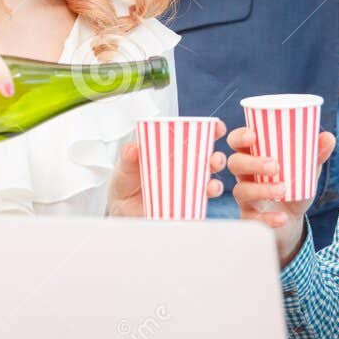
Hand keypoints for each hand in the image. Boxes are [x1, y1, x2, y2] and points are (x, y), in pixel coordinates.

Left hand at [107, 132, 226, 217]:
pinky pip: (200, 202)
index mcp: (173, 150)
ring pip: (208, 182)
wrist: (120, 210)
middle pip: (208, 159)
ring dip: (215, 183)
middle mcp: (184, 167)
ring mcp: (186, 186)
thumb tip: (133, 148)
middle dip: (217, 158)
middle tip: (215, 160)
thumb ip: (128, 157)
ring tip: (210, 186)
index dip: (211, 130)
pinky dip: (205, 201)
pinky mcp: (185, 204)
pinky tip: (203, 200)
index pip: (196, 137)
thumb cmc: (125, 182)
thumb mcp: (124, 167)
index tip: (218, 128)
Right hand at [227, 125, 336, 263]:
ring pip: (241, 190)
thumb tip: (328, 137)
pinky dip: (268, 218)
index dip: (239, 137)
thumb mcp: (306, 169)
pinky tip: (282, 218)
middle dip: (251, 163)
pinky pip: (253, 218)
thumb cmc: (293, 186)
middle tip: (274, 165)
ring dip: (261, 189)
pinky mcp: (250, 218)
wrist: (292, 221)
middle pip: (235, 163)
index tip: (252, 136)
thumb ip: (315, 153)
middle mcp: (245, 175)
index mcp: (254, 156)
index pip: (237, 142)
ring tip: (283, 189)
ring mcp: (246, 197)